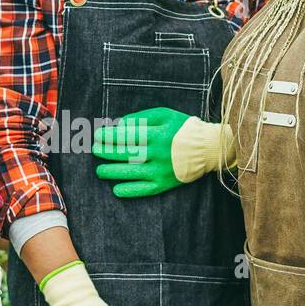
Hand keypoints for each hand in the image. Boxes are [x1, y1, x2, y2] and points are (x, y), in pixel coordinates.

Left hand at [92, 107, 229, 197]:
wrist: (208, 149)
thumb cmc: (183, 128)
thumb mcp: (164, 114)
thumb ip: (141, 117)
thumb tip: (119, 125)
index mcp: (158, 134)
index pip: (127, 135)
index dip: (109, 136)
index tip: (98, 135)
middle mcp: (159, 153)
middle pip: (126, 154)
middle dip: (106, 152)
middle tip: (95, 150)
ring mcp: (161, 171)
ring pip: (131, 173)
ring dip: (111, 172)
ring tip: (100, 170)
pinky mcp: (165, 184)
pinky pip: (144, 190)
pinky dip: (129, 190)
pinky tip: (116, 189)